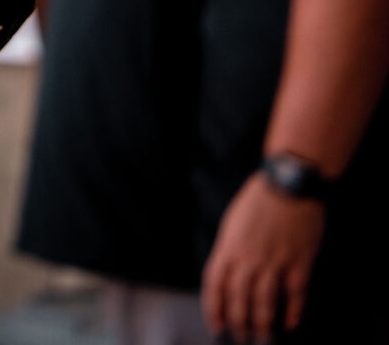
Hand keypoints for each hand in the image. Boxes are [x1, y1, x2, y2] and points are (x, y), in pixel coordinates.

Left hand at [202, 174, 324, 342]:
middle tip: (241, 335)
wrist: (289, 185)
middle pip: (239, 298)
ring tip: (262, 336)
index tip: (216, 325)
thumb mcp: (233, 223)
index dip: (214, 308)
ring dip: (263, 323)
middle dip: (238, 322)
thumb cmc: (258, 200)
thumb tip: (228, 276)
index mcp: (229, 246)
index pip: (214, 285)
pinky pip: (296, 294)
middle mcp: (249, 257)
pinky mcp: (300, 262)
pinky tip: (291, 323)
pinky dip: (293, 312)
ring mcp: (275, 261)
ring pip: (265, 302)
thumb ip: (230, 250)